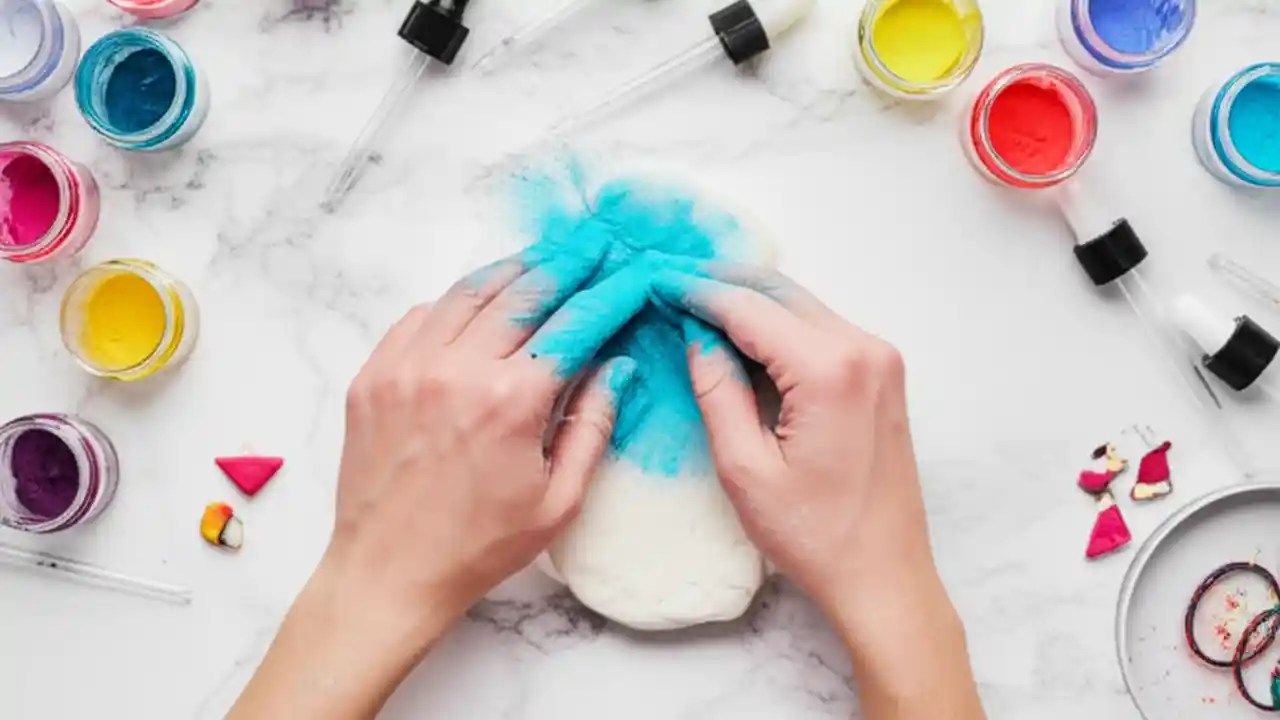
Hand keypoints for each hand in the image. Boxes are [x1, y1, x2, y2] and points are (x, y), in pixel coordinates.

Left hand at [232, 239, 647, 718]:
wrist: (388, 571)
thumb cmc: (478, 546)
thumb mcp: (558, 500)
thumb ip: (593, 426)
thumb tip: (617, 367)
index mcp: (512, 401)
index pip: (575, 322)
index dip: (610, 291)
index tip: (632, 271)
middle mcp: (458, 369)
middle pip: (523, 290)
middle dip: (567, 261)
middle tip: (594, 242)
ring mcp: (408, 367)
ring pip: (469, 292)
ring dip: (512, 269)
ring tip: (543, 256)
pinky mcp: (374, 375)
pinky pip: (421, 315)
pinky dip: (456, 300)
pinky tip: (479, 300)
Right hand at [653, 261, 983, 719]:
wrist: (884, 575)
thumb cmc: (814, 535)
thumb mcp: (745, 469)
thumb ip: (717, 392)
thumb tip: (696, 338)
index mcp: (830, 369)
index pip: (749, 307)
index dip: (696, 291)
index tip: (655, 279)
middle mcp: (864, 349)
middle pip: (780, 293)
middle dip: (722, 285)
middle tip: (670, 283)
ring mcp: (880, 359)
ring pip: (801, 306)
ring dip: (751, 304)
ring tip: (696, 308)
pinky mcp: (883, 374)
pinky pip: (822, 330)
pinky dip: (779, 326)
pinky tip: (742, 339)